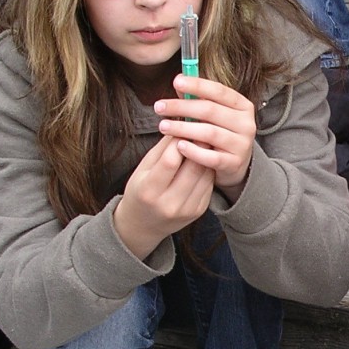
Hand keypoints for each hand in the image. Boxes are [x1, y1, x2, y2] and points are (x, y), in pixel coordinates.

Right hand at [113, 136, 214, 259]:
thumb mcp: (142, 168)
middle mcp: (169, 203)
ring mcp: (187, 210)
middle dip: (199, 143)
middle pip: (193, 166)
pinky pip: (209, 184)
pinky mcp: (199, 211)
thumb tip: (181, 123)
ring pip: (205, 173)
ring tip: (205, 139)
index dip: (179, 140)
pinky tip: (204, 159)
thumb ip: (162, 148)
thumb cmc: (140, 191)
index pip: (171, 160)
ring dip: (207, 154)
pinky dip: (208, 168)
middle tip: (202, 126)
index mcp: (149, 191)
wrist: (143, 225)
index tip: (184, 126)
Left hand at [154, 74, 256, 202]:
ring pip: (209, 133)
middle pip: (210, 110)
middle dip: (182, 107)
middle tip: (159, 107)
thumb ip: (198, 98)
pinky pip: (211, 157)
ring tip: (163, 126)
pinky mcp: (235, 163)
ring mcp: (243, 145)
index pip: (219, 90)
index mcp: (242, 105)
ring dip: (183, 128)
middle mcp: (246, 123)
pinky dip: (193, 151)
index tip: (176, 82)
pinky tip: (178, 146)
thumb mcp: (214, 114)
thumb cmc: (220, 132)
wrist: (235, 164)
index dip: (197, 85)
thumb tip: (179, 82)